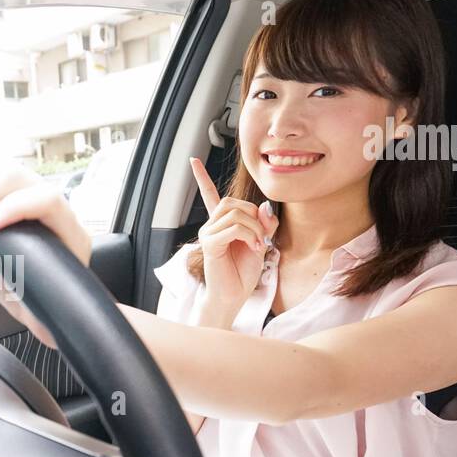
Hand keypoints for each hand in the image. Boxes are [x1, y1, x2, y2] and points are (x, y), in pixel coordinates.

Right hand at [190, 156, 279, 313]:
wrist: (234, 296)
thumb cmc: (244, 273)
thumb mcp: (261, 242)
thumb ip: (264, 224)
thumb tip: (264, 206)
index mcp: (221, 223)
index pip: (209, 195)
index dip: (201, 177)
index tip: (192, 161)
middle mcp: (211, 225)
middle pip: (233, 202)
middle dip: (255, 217)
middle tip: (262, 238)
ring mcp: (208, 234)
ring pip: (236, 213)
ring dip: (255, 228)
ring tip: (258, 245)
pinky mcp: (210, 244)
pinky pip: (234, 228)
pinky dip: (250, 236)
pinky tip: (254, 248)